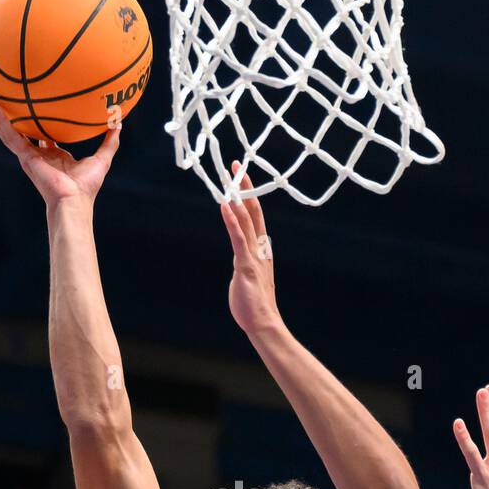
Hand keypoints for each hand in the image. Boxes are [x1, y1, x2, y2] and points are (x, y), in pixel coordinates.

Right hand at [0, 101, 119, 206]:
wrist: (73, 201)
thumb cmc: (86, 187)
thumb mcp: (102, 159)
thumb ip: (109, 142)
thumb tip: (119, 123)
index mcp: (54, 157)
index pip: (44, 138)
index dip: (39, 126)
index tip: (35, 112)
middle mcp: (39, 156)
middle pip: (23, 134)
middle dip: (14, 121)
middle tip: (4, 105)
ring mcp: (30, 157)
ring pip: (10, 134)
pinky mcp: (25, 157)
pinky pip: (10, 136)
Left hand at [219, 162, 280, 336]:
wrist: (263, 323)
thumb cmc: (254, 304)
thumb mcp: (249, 277)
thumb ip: (245, 264)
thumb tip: (240, 260)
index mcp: (261, 250)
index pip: (255, 217)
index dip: (249, 195)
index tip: (241, 177)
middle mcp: (260, 248)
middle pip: (252, 211)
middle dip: (244, 187)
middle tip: (236, 165)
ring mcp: (254, 256)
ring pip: (246, 220)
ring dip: (237, 198)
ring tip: (230, 178)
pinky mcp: (246, 265)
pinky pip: (238, 239)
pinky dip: (232, 221)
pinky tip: (226, 205)